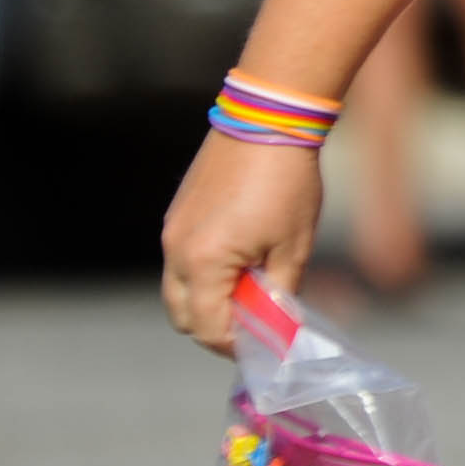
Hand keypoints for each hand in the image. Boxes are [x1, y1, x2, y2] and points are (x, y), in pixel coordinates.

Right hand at [159, 132, 323, 354]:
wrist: (268, 118)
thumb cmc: (287, 183)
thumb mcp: (293, 248)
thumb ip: (279, 296)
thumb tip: (278, 329)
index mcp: (203, 264)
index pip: (209, 329)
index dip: (237, 346)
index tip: (265, 347)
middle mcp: (176, 250)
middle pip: (183, 317)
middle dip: (215, 329)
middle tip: (254, 326)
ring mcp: (171, 230)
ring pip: (177, 289)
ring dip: (207, 301)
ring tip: (249, 291)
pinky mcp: (176, 213)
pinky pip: (179, 261)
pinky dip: (201, 274)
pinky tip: (238, 261)